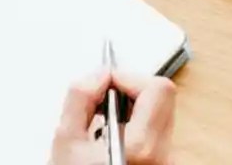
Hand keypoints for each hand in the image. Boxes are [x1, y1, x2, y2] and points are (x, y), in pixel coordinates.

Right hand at [50, 70, 176, 164]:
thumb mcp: (64, 141)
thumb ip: (81, 97)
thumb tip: (99, 75)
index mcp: (141, 149)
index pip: (157, 89)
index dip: (129, 77)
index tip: (106, 83)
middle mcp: (164, 157)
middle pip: (161, 99)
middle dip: (130, 93)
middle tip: (101, 105)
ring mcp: (167, 163)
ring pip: (159, 115)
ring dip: (132, 111)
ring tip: (103, 129)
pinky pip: (157, 133)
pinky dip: (136, 127)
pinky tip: (114, 142)